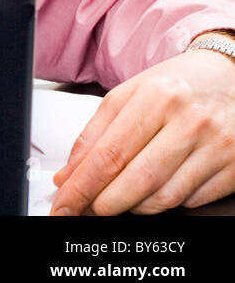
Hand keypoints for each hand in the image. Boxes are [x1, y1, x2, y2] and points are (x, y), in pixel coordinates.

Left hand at [50, 41, 234, 214]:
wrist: (228, 75)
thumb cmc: (176, 85)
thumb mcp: (129, 94)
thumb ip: (94, 133)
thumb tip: (69, 174)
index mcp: (157, 97)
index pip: (110, 154)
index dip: (82, 185)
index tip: (64, 202)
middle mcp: (190, 121)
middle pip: (137, 181)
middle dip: (104, 203)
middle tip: (87, 207)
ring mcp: (217, 146)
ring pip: (164, 198)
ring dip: (133, 206)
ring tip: (119, 197)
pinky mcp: (234, 166)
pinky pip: (190, 200)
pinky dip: (164, 202)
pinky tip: (154, 189)